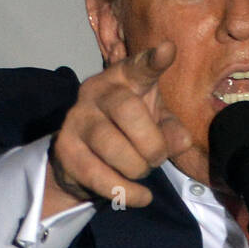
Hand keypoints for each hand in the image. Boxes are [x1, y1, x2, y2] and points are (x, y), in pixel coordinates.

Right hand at [43, 41, 191, 214]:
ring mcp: (76, 118)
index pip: (137, 67)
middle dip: (152, 143)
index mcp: (122, 79)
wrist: (84, 160)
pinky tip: (141, 196)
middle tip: (156, 158)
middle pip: (128, 111)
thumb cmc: (127, 133)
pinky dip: (127, 192)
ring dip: (137, 168)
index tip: (167, 51)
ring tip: (140, 171)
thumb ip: (172, 131)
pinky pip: (100, 176)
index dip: (151, 61)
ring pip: (113, 147)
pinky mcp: (65, 149)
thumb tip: (182, 140)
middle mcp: (95, 91)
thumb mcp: (156, 127)